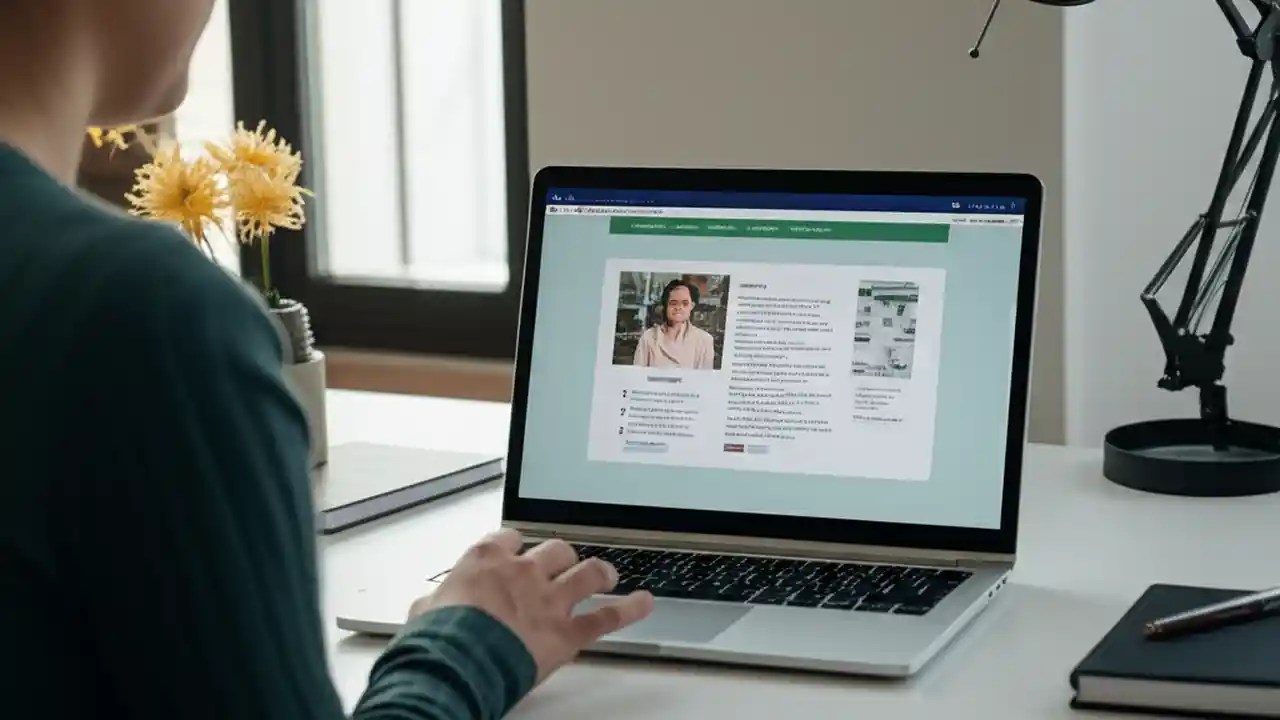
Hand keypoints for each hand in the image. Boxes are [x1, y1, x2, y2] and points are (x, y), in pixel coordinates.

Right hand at [410, 528, 654, 681]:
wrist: (456, 664)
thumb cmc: (437, 639)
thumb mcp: (423, 612)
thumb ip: (433, 602)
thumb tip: (428, 607)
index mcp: (486, 560)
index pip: (509, 538)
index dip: (516, 545)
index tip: (517, 550)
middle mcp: (523, 572)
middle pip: (555, 550)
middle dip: (562, 557)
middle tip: (564, 564)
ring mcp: (549, 600)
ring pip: (587, 573)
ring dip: (600, 572)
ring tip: (608, 573)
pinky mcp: (566, 632)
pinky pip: (606, 617)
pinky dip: (629, 609)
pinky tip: (644, 603)